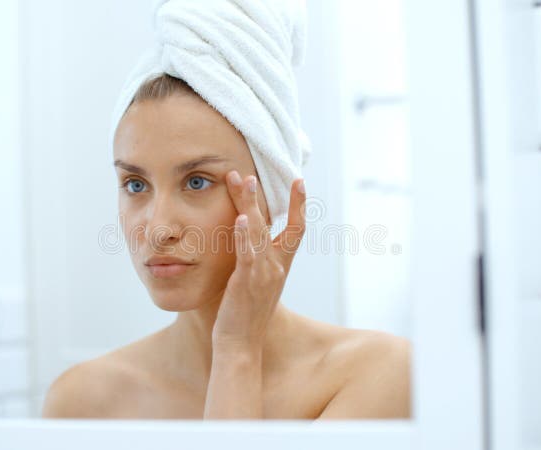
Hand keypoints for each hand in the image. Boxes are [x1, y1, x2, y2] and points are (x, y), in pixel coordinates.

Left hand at [211, 170, 306, 345]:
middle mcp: (276, 267)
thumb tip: (247, 240)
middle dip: (261, 196)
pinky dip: (246, 235)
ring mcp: (264, 274)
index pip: (296, 229)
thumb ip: (255, 260)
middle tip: (249, 172)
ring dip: (250, 204)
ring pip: (259, 232)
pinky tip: (241, 218)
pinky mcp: (248, 282)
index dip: (299, 204)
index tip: (298, 180)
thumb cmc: (243, 314)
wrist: (241, 345)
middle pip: (276, 223)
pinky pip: (248, 254)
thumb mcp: (253, 282)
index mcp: (280, 265)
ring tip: (243, 181)